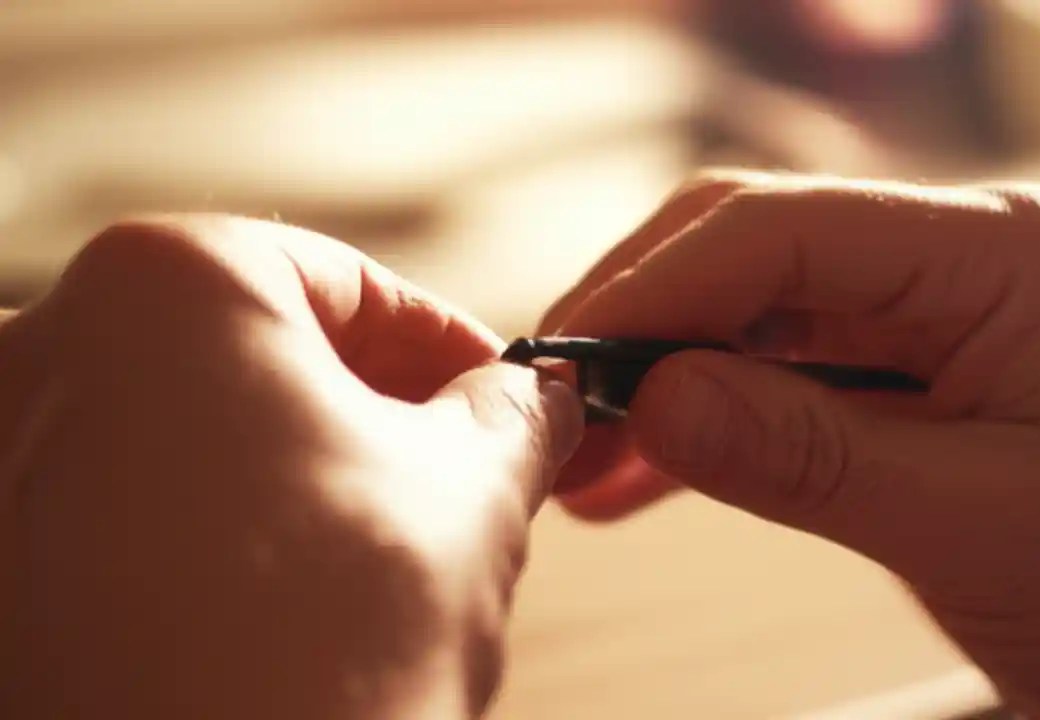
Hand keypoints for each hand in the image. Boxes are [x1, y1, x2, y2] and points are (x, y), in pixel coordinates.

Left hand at [0, 216, 581, 719]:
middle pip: (248, 349)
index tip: (494, 396)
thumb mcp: (473, 495)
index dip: (443, 342)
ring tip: (369, 545)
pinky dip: (193, 533)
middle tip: (451, 469)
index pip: (343, 280)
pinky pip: (108, 516)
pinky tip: (271, 598)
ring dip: (281, 469)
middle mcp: (35, 352)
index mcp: (163, 284)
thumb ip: (515, 413)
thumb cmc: (330, 657)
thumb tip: (540, 397)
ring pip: (177, 433)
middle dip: (363, 407)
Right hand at [541, 171, 1039, 717]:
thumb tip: (653, 400)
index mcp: (992, 253)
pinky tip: (636, 479)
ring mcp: (925, 315)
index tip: (568, 365)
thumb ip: (809, 457)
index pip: (780, 231)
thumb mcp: (980, 525)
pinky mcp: (906, 377)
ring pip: (748, 313)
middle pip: (749, 250)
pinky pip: (777, 377)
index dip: (657, 289)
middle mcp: (951, 259)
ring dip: (660, 378)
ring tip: (578, 457)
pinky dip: (704, 423)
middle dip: (643, 322)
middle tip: (555, 409)